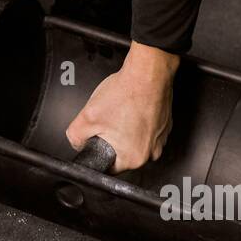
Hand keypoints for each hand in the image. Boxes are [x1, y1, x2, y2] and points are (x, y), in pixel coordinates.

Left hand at [66, 42, 178, 171]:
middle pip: (122, 154)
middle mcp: (151, 153)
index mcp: (133, 158)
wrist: (148, 72)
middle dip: (111, 139)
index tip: (96, 140)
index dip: (98, 152)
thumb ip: (75, 136)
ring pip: (134, 141)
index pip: (109, 167)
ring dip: (125, 130)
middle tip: (107, 121)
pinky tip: (131, 108)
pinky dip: (137, 121)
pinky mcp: (164, 126)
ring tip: (121, 112)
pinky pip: (145, 130)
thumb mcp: (88, 117)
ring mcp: (161, 139)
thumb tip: (77, 143)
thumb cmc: (126, 93)